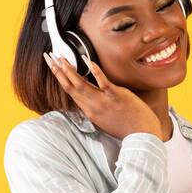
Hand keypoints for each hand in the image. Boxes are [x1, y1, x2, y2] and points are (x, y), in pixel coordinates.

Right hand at [44, 51, 161, 138]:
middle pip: (70, 87)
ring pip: (81, 84)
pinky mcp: (117, 96)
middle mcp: (93, 106)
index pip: (70, 92)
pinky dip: (95, 71)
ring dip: (70, 70)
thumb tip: (90, 100)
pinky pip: (103, 82)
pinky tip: (88, 60)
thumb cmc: (127, 128)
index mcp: (90, 112)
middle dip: (58, 71)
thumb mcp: (105, 121)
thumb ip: (96, 109)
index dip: (60, 78)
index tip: (53, 67)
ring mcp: (104, 101)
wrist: (142, 135)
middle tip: (49, 57)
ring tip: (61, 58)